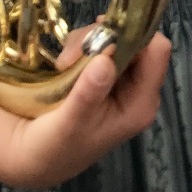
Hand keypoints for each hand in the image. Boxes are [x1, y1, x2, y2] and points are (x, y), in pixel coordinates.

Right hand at [0, 31, 171, 188]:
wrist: (34, 158)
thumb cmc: (54, 147)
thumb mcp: (70, 122)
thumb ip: (89, 92)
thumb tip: (105, 59)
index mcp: (140, 103)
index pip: (157, 51)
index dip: (134, 34)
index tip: (100, 33)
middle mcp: (137, 90)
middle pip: (135, 42)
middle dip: (102, 39)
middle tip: (69, 56)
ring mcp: (122, 83)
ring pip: (114, 40)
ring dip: (86, 44)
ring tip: (62, 66)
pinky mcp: (104, 77)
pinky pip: (99, 48)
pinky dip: (80, 49)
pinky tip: (63, 67)